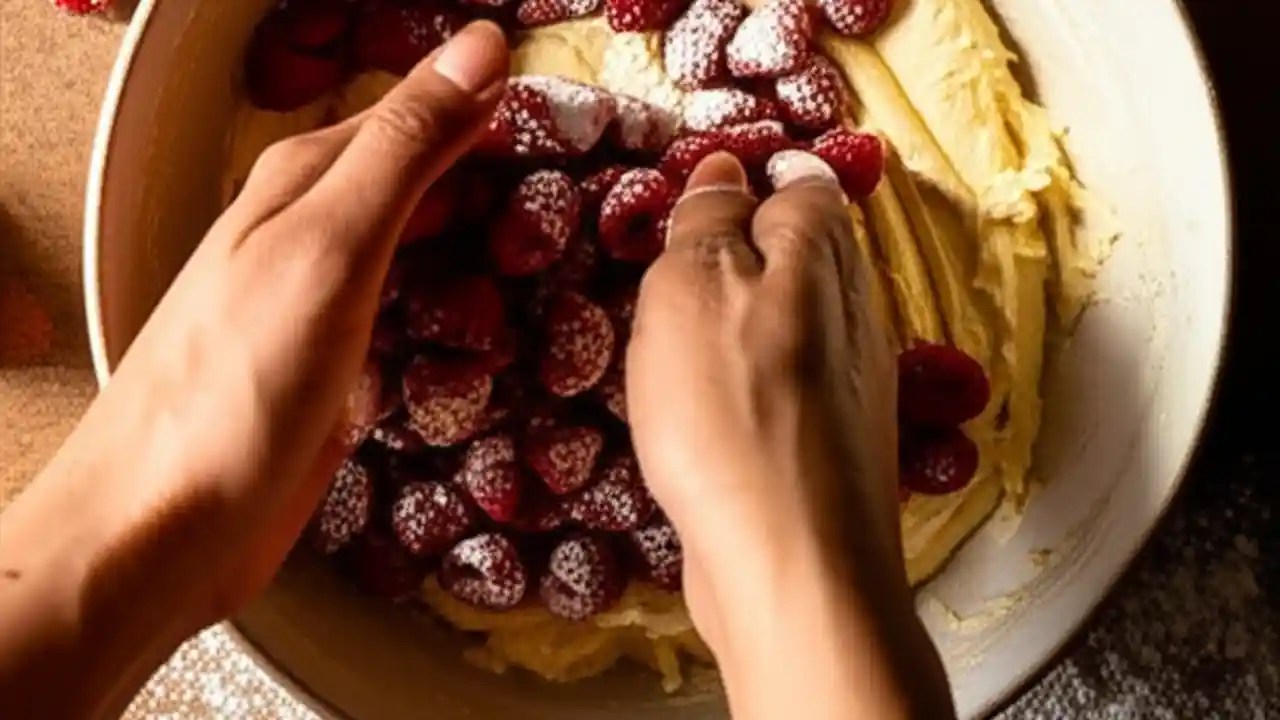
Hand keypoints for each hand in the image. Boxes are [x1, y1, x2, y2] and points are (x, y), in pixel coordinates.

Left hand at [0, 22, 507, 718]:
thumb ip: (406, 148)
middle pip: (420, 182)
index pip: (416, 116)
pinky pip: (410, 320)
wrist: (163, 528)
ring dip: (483, 245)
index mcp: (302, 183)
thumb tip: (482, 46)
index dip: (490, 110)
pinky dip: (457, 311)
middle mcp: (310, 235)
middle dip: (496, 178)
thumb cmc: (241, 382)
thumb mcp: (333, 245)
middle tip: (583, 192)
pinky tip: (494, 327)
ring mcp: (323, 308)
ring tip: (559, 251)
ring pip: (420, 251)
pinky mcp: (335, 374)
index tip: (573, 120)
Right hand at [627, 152, 952, 718]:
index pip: (804, 184)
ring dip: (751, 321)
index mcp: (822, 255)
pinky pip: (792, 388)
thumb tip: (727, 169)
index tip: (706, 197)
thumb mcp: (693, 286)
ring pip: (801, 325)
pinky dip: (756, 383)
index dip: (757, 181)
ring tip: (685, 339)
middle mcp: (854, 312)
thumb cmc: (730, 410)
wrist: (790, 561)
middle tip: (681, 270)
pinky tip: (716, 410)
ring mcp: (852, 386)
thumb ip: (709, 221)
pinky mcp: (832, 449)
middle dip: (754, 251)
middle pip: (810, 255)